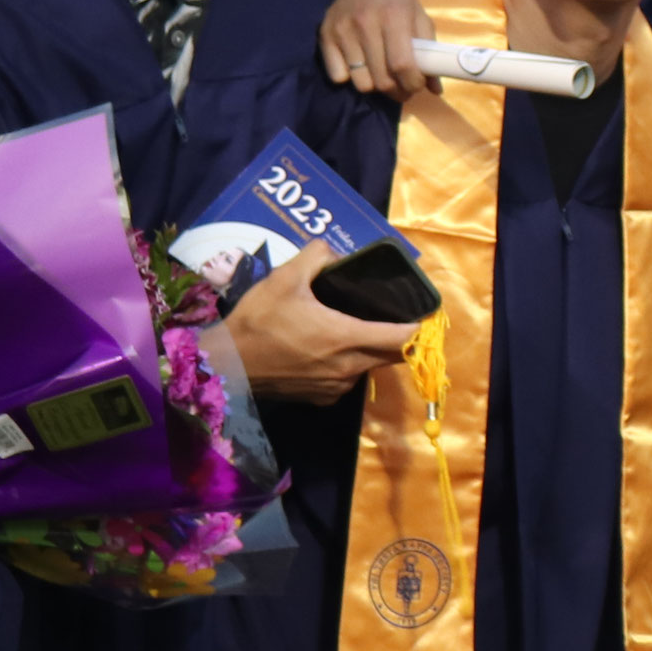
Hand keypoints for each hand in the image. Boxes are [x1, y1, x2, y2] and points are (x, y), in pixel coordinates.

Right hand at [226, 240, 421, 401]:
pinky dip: (345, 365)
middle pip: (392, 355)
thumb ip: (316, 257)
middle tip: (395, 316)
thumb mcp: (284, 278)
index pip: (402, 338)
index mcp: (346, 337)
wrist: (226, 366)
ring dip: (368, 351)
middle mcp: (349, 368)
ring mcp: (336, 388)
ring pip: (368, 367)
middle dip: (400, 338)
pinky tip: (325, 350)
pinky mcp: (322, 399)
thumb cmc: (258, 321)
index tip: (425, 313)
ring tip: (350, 328)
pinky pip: (346, 380)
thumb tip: (332, 250)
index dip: (419, 326)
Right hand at [321, 0, 436, 96]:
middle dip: (397, 91)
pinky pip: (337, 75)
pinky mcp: (325, 36)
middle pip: (382, 79)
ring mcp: (343, 31)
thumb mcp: (417, 14)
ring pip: (360, 82)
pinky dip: (350, 77)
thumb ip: (429, 50)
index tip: (416, 85)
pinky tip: (358, 65)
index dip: (412, 84)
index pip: (403, 65)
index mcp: (394, 17)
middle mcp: (367, 24)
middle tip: (401, 86)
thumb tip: (436, 89)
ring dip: (374, 86)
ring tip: (380, 75)